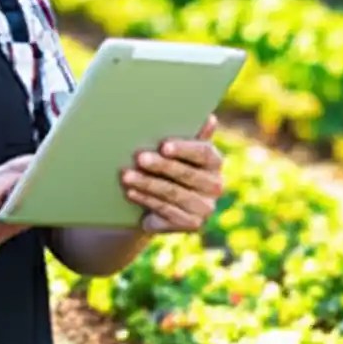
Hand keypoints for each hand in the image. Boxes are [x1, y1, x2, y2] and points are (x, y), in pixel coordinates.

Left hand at [121, 114, 223, 233]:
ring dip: (147, 184)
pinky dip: (146, 200)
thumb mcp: (177, 150)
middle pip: (187, 174)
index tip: (164, 145)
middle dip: (161, 166)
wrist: (159, 202)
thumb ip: (193, 135)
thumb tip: (210, 118)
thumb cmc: (167, 167)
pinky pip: (166, 210)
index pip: (204, 153)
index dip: (185, 149)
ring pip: (173, 193)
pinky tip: (131, 192)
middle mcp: (215, 186)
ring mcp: (205, 208)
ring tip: (126, 175)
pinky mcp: (192, 224)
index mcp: (215, 161)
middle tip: (140, 157)